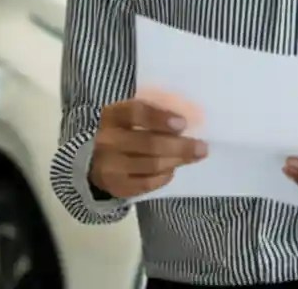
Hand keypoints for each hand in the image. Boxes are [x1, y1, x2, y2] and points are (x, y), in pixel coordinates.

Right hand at [89, 99, 207, 198]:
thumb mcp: (131, 117)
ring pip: (151, 165)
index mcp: (113, 115)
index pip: (136, 112)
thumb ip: (154, 115)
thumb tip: (190, 119)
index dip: (160, 118)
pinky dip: (164, 176)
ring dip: (177, 160)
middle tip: (202, 147)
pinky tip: (172, 169)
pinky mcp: (116, 186)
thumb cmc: (124, 132)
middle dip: (180, 146)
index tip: (183, 123)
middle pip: (149, 143)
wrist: (96, 161)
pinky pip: (147, 183)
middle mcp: (107, 140)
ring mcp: (109, 166)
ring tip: (194, 156)